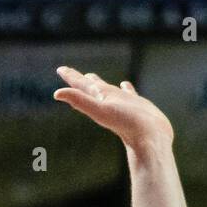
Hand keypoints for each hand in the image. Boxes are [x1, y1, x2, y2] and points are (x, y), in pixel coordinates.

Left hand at [53, 67, 173, 150]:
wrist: (151, 138)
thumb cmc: (126, 124)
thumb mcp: (100, 110)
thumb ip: (79, 100)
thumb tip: (56, 94)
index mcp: (99, 99)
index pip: (81, 85)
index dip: (70, 76)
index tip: (60, 69)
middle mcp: (109, 100)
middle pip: (90, 86)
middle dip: (80, 80)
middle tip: (71, 72)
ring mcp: (123, 103)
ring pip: (108, 90)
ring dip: (99, 83)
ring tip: (92, 77)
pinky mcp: (137, 106)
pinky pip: (128, 93)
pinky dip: (125, 88)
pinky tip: (125, 85)